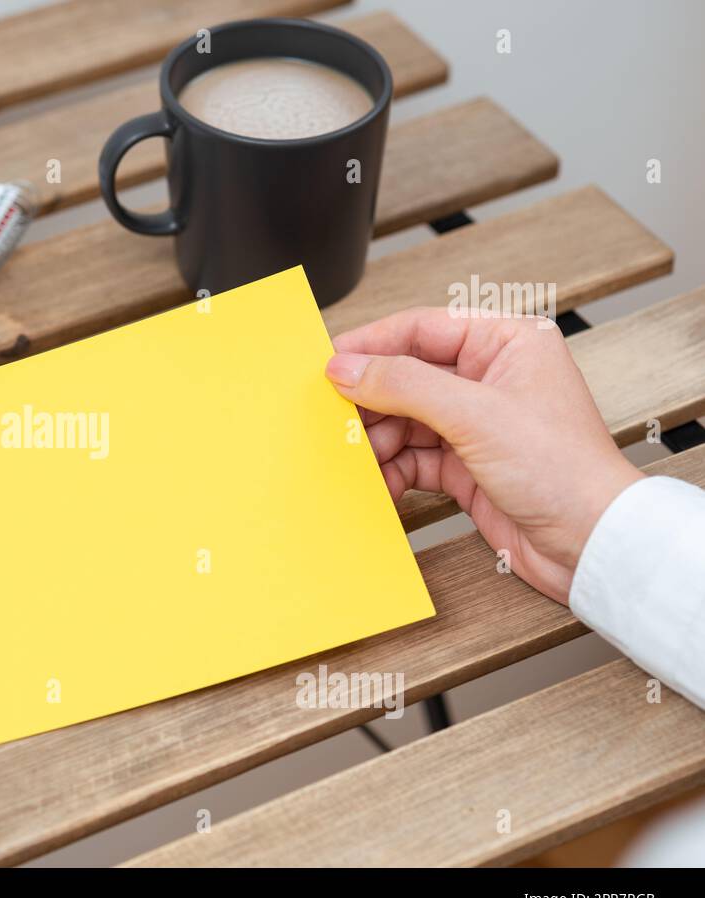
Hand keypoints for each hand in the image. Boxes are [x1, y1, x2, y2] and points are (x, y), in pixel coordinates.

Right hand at [324, 308, 643, 603]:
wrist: (592, 545)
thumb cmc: (563, 470)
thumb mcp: (475, 415)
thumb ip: (404, 385)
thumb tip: (346, 368)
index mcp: (506, 343)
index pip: (421, 329)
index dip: (371, 345)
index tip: (328, 364)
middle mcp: (490, 378)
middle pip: (406, 376)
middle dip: (370, 400)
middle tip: (332, 418)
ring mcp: (476, 423)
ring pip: (404, 420)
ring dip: (376, 440)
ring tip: (355, 457)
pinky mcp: (466, 465)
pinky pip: (412, 458)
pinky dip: (390, 469)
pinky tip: (377, 482)